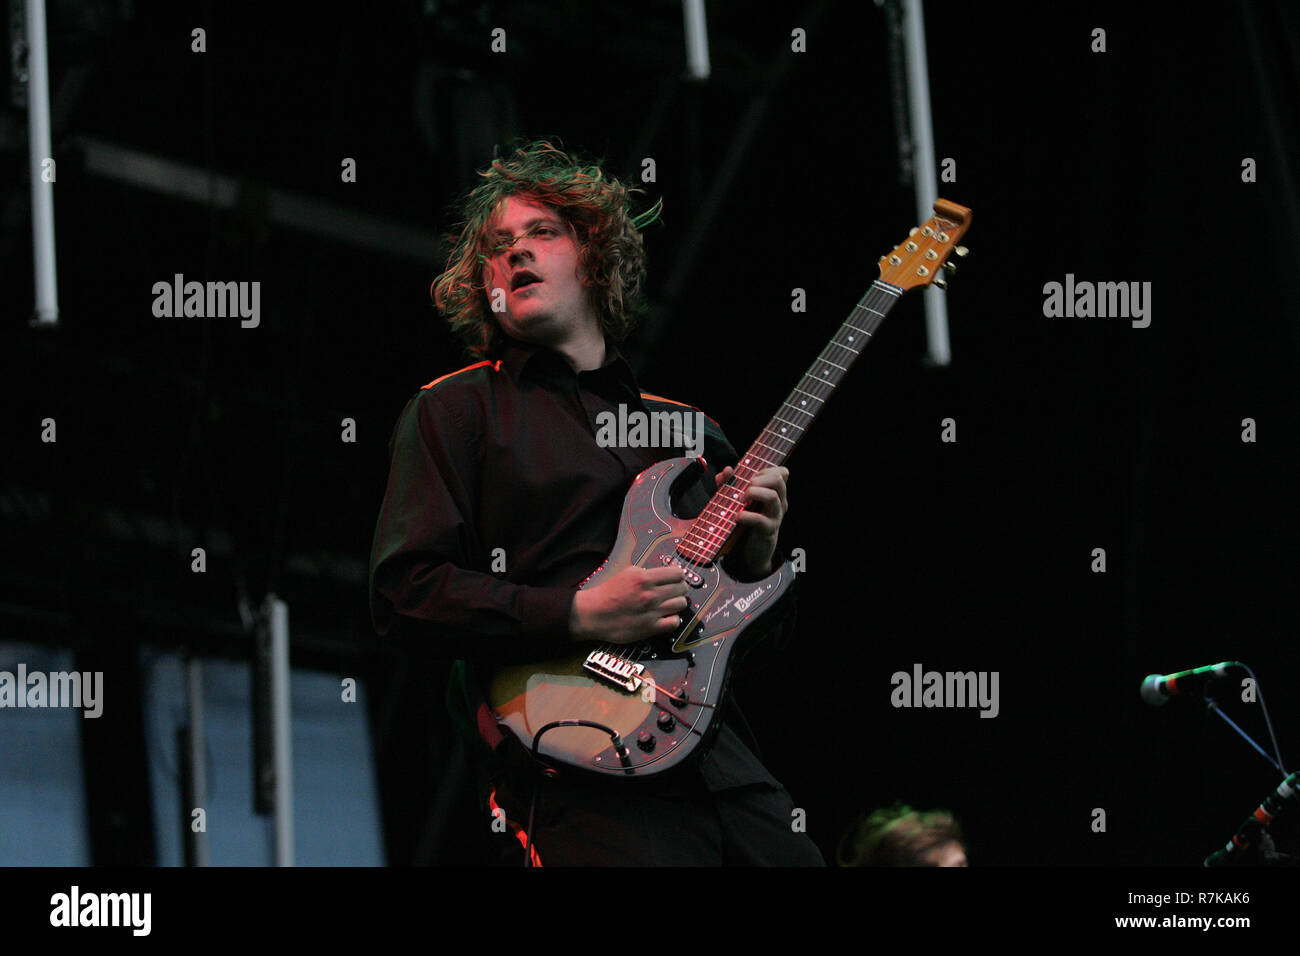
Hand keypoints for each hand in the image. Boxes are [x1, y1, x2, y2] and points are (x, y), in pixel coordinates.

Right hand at [569, 565, 688, 644]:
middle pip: (682, 588)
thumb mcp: (627, 572)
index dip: (678, 576)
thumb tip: (664, 573)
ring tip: (669, 604)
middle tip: (673, 591)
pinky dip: (673, 619)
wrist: (594, 614)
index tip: (676, 579)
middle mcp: (650, 594)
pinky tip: (666, 617)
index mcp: (644, 578)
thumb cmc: (608, 593)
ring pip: (681, 604)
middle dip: (679, 588)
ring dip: (677, 603)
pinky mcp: (650, 628)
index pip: (677, 573)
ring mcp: (652, 612)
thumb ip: (646, 572)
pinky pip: (674, 622)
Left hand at [716, 465, 788, 577]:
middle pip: (778, 479)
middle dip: (758, 479)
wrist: (755, 549)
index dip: (766, 470)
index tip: (752, 479)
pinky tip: (738, 516)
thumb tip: (727, 470)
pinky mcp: (768, 530)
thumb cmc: (749, 521)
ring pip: (772, 496)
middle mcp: (780, 502)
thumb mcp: (741, 500)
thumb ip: (730, 483)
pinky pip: (760, 519)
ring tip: (741, 500)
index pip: (782, 472)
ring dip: (753, 493)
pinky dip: (746, 515)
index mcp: (776, 492)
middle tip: (745, 489)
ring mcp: (776, 516)